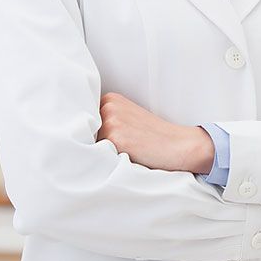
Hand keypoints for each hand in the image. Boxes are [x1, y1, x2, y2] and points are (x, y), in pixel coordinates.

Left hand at [97, 92, 213, 172]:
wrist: (178, 144)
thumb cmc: (154, 136)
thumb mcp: (129, 118)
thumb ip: (107, 120)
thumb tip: (81, 137)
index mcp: (110, 99)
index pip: (86, 121)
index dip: (97, 135)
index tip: (114, 139)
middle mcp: (108, 106)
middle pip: (86, 133)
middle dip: (98, 144)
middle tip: (125, 146)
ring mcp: (110, 121)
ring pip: (91, 145)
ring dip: (103, 153)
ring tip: (127, 151)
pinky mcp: (114, 137)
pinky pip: (100, 155)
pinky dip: (111, 160)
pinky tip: (129, 156)